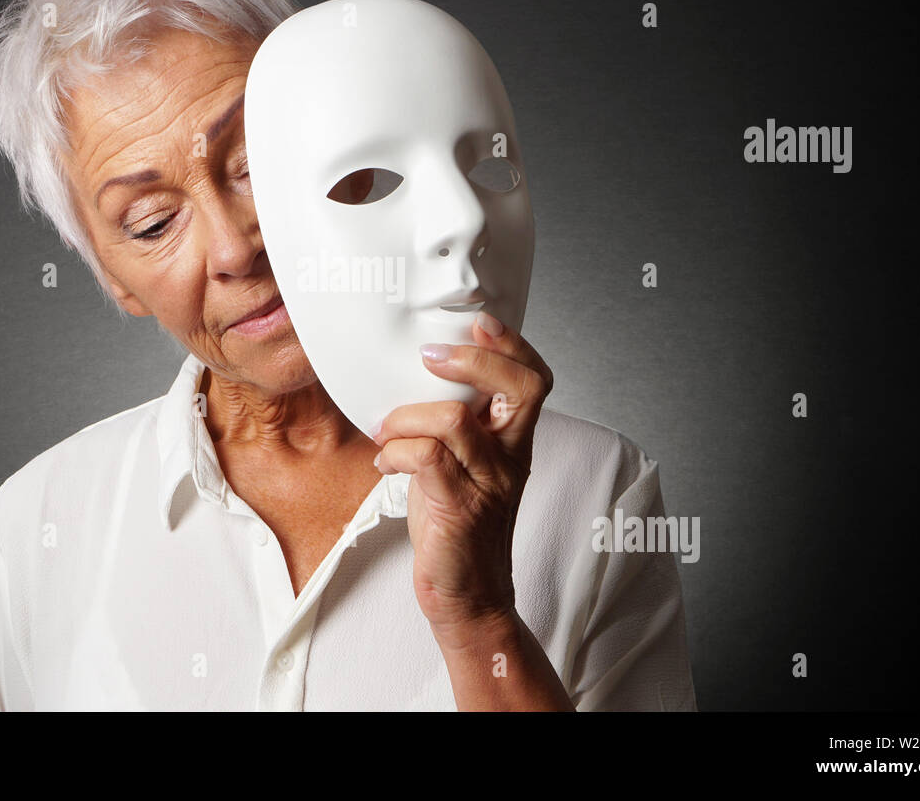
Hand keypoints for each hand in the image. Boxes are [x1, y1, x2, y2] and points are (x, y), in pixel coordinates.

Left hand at [370, 309, 554, 651]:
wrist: (468, 596)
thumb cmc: (457, 524)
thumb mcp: (461, 464)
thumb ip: (453, 424)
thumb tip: (414, 378)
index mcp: (513, 441)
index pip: (535, 380)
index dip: (511, 345)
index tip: (479, 323)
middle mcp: (510, 457)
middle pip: (520, 387)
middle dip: (472, 360)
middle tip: (429, 357)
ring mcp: (489, 483)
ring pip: (453, 420)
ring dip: (406, 416)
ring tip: (386, 431)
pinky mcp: (460, 508)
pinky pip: (427, 458)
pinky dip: (395, 452)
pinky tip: (384, 463)